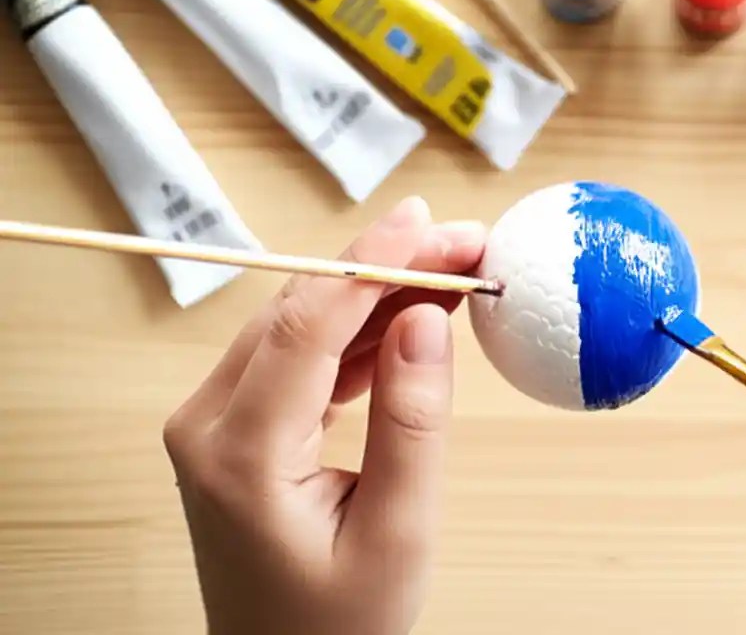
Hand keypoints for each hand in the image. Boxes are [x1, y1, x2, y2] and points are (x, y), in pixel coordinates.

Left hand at [162, 197, 484, 634]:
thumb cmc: (340, 625)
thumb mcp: (398, 532)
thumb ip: (413, 421)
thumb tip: (427, 319)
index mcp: (240, 454)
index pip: (304, 326)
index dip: (370, 261)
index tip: (428, 222)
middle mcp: (209, 425)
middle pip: (301, 311)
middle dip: (385, 265)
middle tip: (465, 243)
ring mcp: (216, 424)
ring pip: (302, 325)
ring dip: (377, 293)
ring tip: (455, 271)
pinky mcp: (238, 428)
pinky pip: (301, 358)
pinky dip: (360, 332)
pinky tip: (414, 315)